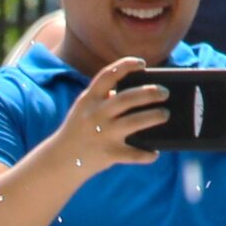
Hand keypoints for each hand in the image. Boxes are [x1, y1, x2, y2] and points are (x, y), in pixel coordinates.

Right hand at [54, 57, 167, 178]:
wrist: (60, 161)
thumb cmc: (78, 130)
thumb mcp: (84, 108)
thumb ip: (104, 96)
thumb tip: (137, 88)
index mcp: (89, 100)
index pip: (108, 74)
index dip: (127, 65)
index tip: (143, 63)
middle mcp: (96, 115)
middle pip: (128, 98)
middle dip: (150, 92)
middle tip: (165, 92)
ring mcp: (103, 135)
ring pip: (135, 122)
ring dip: (154, 116)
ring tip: (165, 114)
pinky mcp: (109, 154)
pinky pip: (133, 154)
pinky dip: (146, 155)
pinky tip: (154, 153)